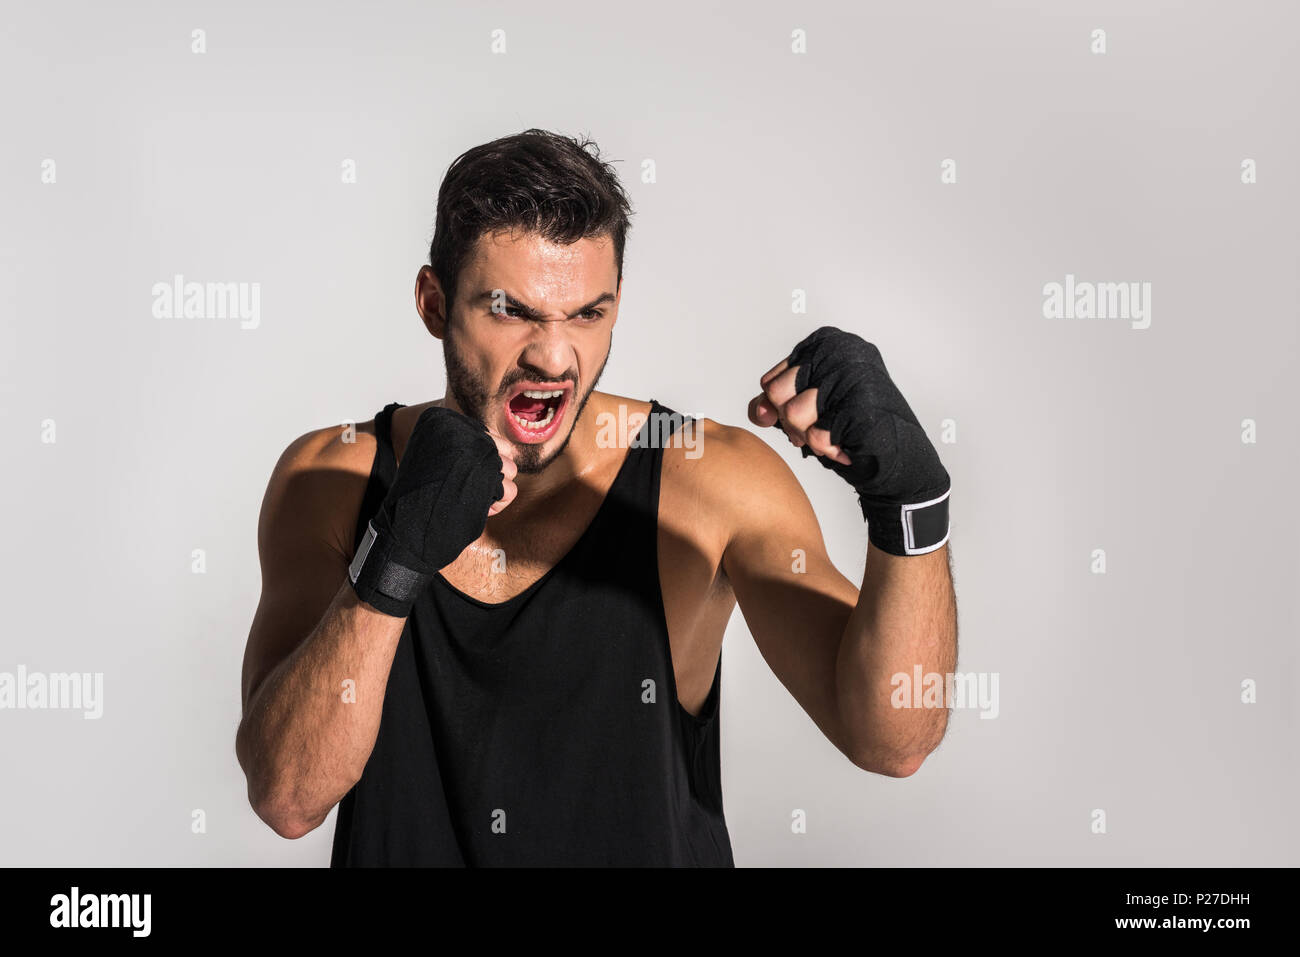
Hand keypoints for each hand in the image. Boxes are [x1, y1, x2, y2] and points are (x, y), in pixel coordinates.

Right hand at [350, 406, 509, 615]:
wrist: (407, 522)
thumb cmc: (421, 494)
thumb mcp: (434, 456)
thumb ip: (464, 445)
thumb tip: (507, 449)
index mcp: (444, 420)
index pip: (488, 437)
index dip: (480, 463)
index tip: (460, 476)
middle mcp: (462, 429)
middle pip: (503, 452)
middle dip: (491, 476)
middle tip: (467, 490)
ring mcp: (476, 451)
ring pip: (510, 470)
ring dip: (495, 490)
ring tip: (471, 499)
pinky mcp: (487, 475)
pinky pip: (510, 490)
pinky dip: (497, 505)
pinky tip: (476, 509)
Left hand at [748, 326, 950, 555]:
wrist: (897, 457)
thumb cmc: (850, 427)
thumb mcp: (805, 407)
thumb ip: (773, 403)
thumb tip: (759, 410)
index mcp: (824, 343)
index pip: (770, 383)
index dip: (782, 410)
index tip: (811, 413)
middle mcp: (839, 350)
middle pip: (777, 395)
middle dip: (793, 424)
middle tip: (821, 427)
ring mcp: (853, 374)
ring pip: (793, 415)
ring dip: (811, 438)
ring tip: (836, 434)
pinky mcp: (862, 403)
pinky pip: (817, 436)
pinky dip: (829, 450)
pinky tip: (848, 444)